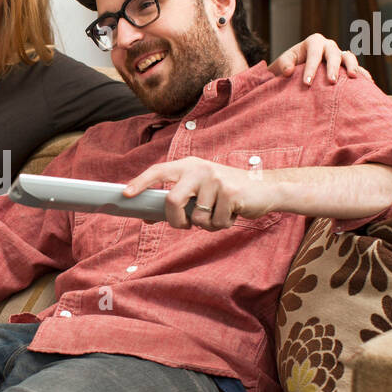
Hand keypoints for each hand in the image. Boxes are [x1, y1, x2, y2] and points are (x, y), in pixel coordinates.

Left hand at [123, 156, 271, 229]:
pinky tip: (232, 213)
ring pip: (197, 218)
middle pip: (172, 200)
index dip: (140, 182)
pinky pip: (215, 222)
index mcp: (188, 166)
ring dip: (207, 224)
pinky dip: (222, 225)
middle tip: (185, 225)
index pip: (159, 171)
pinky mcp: (231, 192)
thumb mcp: (200, 191)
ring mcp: (215, 179)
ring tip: (219, 213)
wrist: (265, 190)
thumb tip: (146, 216)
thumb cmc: (226, 194)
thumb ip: (176, 201)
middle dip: (176, 221)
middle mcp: (200, 168)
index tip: (126, 194)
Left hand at [270, 33, 370, 84]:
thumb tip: (288, 71)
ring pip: (348, 57)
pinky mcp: (346, 65)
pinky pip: (356, 68)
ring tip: (352, 77)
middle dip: (333, 67)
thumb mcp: (283, 62)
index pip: (314, 54)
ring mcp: (339, 54)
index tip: (307, 83)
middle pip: (334, 54)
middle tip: (331, 81)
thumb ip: (284, 64)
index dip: (311, 68)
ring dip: (352, 67)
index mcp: (314, 42)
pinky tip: (369, 83)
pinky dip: (362, 73)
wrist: (298, 68)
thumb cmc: (290, 64)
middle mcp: (329, 46)